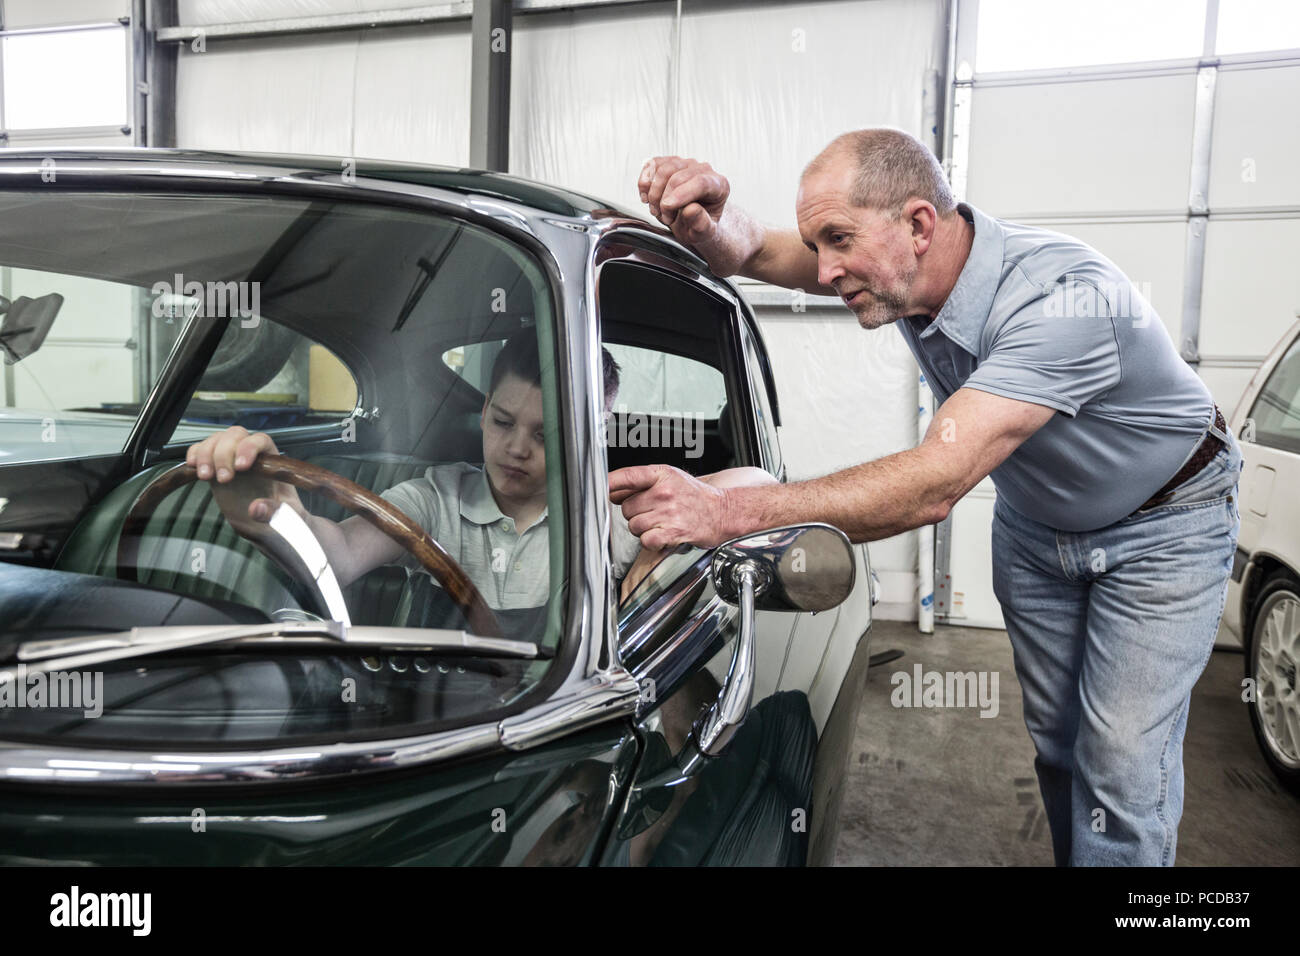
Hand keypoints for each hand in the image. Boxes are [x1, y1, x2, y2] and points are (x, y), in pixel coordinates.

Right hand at [185, 425, 303, 535]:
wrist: (264, 527)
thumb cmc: (280, 518)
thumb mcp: (286, 519)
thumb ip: (274, 512)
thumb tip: (256, 508)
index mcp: (273, 461)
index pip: (261, 441)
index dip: (249, 448)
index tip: (242, 466)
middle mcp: (251, 455)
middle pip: (235, 436)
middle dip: (225, 454)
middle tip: (224, 478)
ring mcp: (232, 459)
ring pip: (217, 440)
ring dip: (207, 454)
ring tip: (206, 476)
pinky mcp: (215, 467)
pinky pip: (201, 450)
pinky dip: (195, 454)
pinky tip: (194, 466)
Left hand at [609, 464, 732, 550]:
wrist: (722, 512)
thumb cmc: (694, 496)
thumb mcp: (669, 479)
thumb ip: (640, 484)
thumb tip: (611, 492)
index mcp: (662, 475)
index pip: (628, 476)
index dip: (610, 483)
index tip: (600, 488)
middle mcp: (664, 492)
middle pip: (627, 507)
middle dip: (634, 513)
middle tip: (651, 512)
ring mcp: (669, 512)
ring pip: (634, 525)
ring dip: (642, 529)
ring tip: (659, 523)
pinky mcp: (674, 532)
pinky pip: (646, 540)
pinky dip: (651, 541)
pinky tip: (662, 534)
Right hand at [637, 157, 752, 275]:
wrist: (692, 221)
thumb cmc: (700, 225)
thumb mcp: (704, 233)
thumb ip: (701, 224)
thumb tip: (691, 209)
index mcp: (719, 186)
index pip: (701, 182)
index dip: (682, 194)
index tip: (667, 207)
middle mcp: (704, 170)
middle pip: (679, 176)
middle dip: (665, 200)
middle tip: (665, 219)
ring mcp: (686, 164)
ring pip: (664, 169)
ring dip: (654, 193)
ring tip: (657, 211)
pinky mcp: (669, 162)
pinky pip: (652, 165)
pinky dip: (645, 182)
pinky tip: (646, 197)